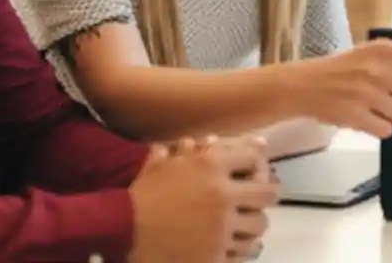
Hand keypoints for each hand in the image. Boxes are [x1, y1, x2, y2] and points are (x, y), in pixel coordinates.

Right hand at [129, 135, 278, 262]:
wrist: (123, 233)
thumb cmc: (142, 195)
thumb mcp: (162, 165)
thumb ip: (188, 151)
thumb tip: (208, 139)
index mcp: (211, 167)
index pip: (254, 158)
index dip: (257, 163)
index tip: (256, 170)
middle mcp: (223, 195)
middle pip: (268, 193)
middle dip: (267, 194)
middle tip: (262, 198)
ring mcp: (222, 228)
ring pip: (259, 225)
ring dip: (255, 223)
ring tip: (249, 224)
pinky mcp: (217, 255)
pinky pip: (244, 251)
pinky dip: (244, 248)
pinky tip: (239, 245)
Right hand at [290, 39, 391, 137]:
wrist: (302, 85)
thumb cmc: (342, 70)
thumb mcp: (370, 55)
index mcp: (385, 50)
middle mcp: (379, 69)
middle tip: (388, 94)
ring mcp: (367, 92)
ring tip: (372, 105)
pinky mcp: (356, 114)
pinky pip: (386, 130)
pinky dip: (378, 127)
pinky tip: (363, 116)